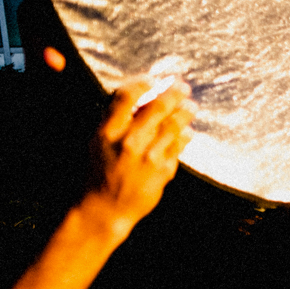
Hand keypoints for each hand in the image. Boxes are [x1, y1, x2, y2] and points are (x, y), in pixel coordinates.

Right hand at [80, 70, 195, 238]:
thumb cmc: (99, 173)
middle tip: (182, 85)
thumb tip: (141, 99)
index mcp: (107, 132)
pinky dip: (185, 135)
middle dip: (173, 92)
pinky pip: (178, 146)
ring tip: (191, 105)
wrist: (104, 209)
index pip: (126, 97)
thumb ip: (117, 122)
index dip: (141, 83)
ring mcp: (148, 156)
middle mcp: (128, 142)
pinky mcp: (163, 170)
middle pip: (157, 107)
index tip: (152, 79)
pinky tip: (188, 131)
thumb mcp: (99, 143)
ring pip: (173, 125)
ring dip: (185, 111)